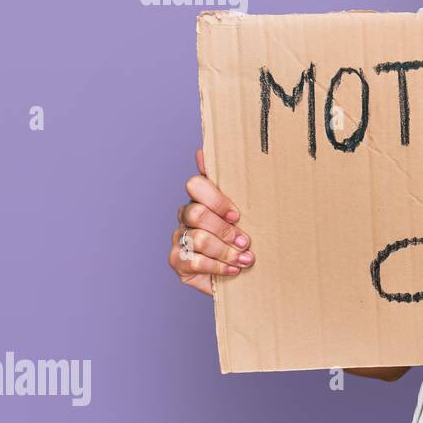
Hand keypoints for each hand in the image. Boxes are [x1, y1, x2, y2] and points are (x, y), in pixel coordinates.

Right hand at [168, 148, 253, 295]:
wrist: (242, 271)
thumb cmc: (241, 236)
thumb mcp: (242, 211)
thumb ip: (227, 183)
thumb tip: (202, 151)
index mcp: (200, 198)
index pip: (196, 185)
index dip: (217, 200)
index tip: (237, 215)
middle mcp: (185, 216)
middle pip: (196, 214)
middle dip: (224, 230)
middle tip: (245, 241)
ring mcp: (178, 238)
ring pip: (197, 239)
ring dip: (226, 251)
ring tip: (245, 259)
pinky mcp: (178, 261)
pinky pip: (194, 261)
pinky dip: (218, 267)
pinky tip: (233, 269)